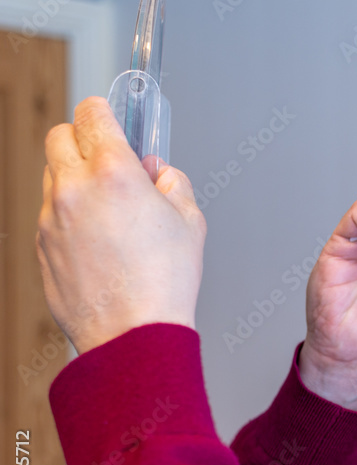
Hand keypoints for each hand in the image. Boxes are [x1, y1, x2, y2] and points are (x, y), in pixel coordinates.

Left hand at [37, 97, 206, 354]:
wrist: (133, 334)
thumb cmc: (164, 284)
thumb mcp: (190, 222)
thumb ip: (173, 183)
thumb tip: (157, 172)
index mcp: (113, 174)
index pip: (92, 113)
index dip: (105, 111)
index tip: (112, 116)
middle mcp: (73, 189)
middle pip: (60, 136)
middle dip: (83, 139)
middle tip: (110, 160)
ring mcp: (50, 218)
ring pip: (52, 175)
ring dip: (75, 178)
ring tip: (109, 209)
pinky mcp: (40, 246)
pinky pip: (50, 214)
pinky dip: (68, 214)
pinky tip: (98, 240)